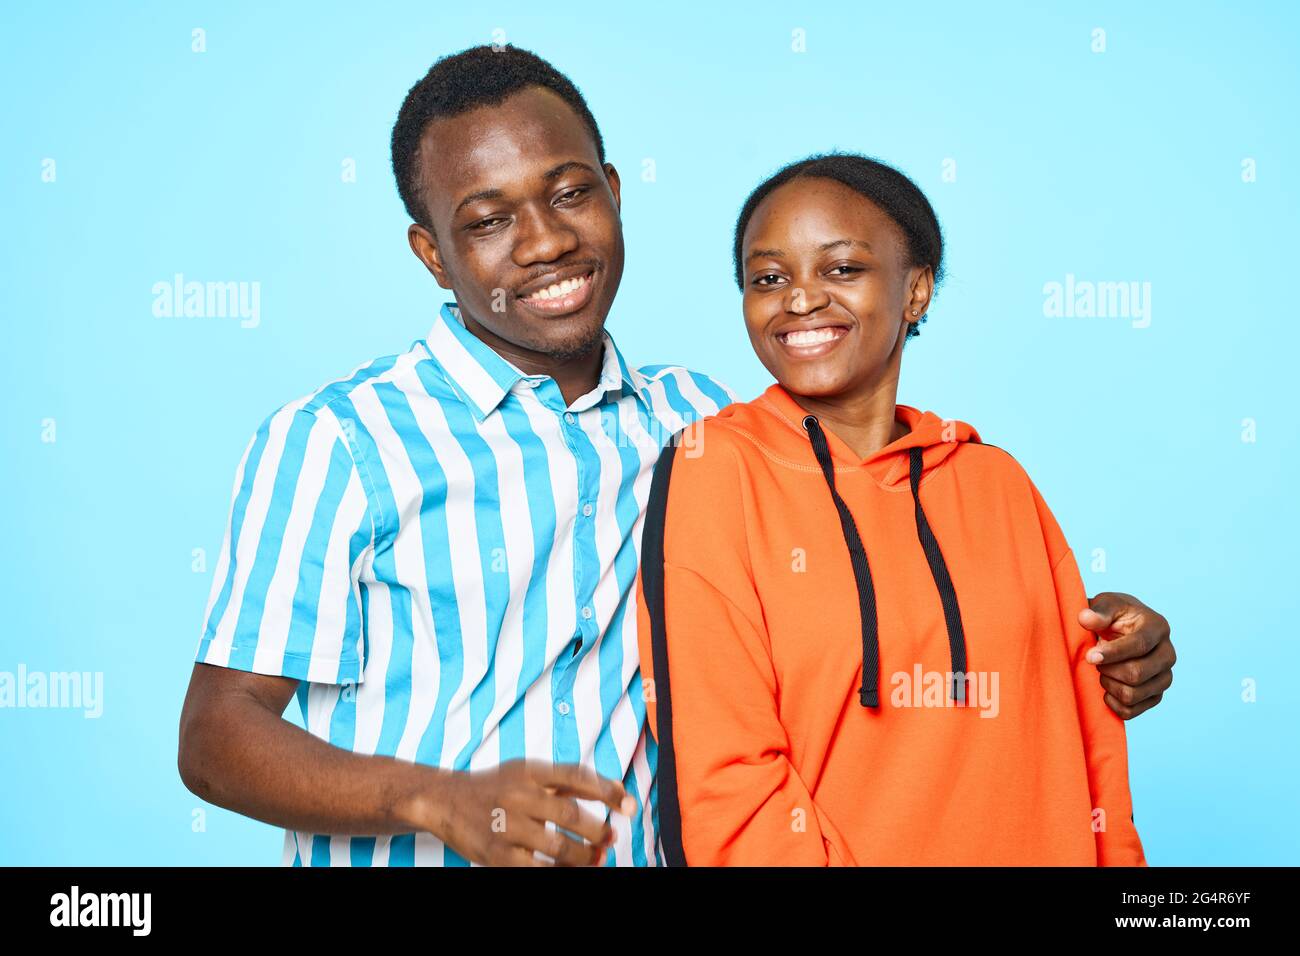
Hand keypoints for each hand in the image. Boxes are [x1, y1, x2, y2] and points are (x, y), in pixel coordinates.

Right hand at [418, 759, 634, 865]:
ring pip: (557, 847)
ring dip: (584, 857)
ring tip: (595, 858)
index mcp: (530, 771)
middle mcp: (518, 795)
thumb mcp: (530, 773)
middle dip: (598, 830)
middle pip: (569, 814)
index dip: (606, 790)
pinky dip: (558, 872)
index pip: (576, 776)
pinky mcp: (496, 856)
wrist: (445, 801)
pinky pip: (536, 870)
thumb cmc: (497, 787)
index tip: (629, 804)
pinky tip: (568, 870)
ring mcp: (505, 827)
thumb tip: (617, 790)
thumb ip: (570, 780)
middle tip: (610, 839)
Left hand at [1078, 592, 1174, 719]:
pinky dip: (1113, 703)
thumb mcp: (1104, 605)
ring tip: (1102, 671)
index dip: (1112, 653)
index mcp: (1157, 627)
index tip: (1090, 656)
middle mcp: (1167, 653)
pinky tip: (1106, 688)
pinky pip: (1131, 711)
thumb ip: (1097, 612)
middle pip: (1137, 674)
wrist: (1119, 629)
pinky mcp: (1156, 695)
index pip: (1139, 645)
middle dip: (1108, 669)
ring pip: (1133, 694)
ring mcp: (1164, 677)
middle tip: (1095, 660)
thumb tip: (1085, 618)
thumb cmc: (1111, 615)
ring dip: (1109, 685)